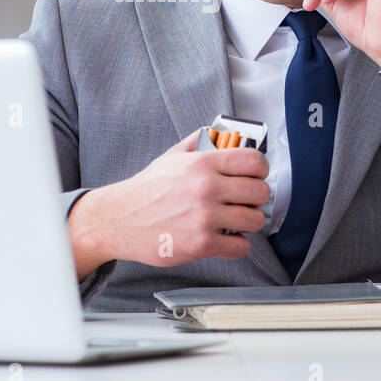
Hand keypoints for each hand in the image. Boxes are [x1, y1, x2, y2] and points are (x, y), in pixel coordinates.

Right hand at [68, 130, 270, 273]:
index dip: (261, 169)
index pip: (254, 161)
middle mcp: (206, 188)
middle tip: (246, 200)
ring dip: (249, 221)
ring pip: (254, 220)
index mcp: (202, 163)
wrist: (119, 219)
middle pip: (260, 191)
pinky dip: (237, 244)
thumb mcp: (172, 157)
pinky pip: (240, 247)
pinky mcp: (201, 244)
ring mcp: (204, 217)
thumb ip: (199, 141)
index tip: (257, 175)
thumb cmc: (146, 190)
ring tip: (236, 220)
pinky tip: (226, 238)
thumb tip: (221, 133)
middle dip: (257, 197)